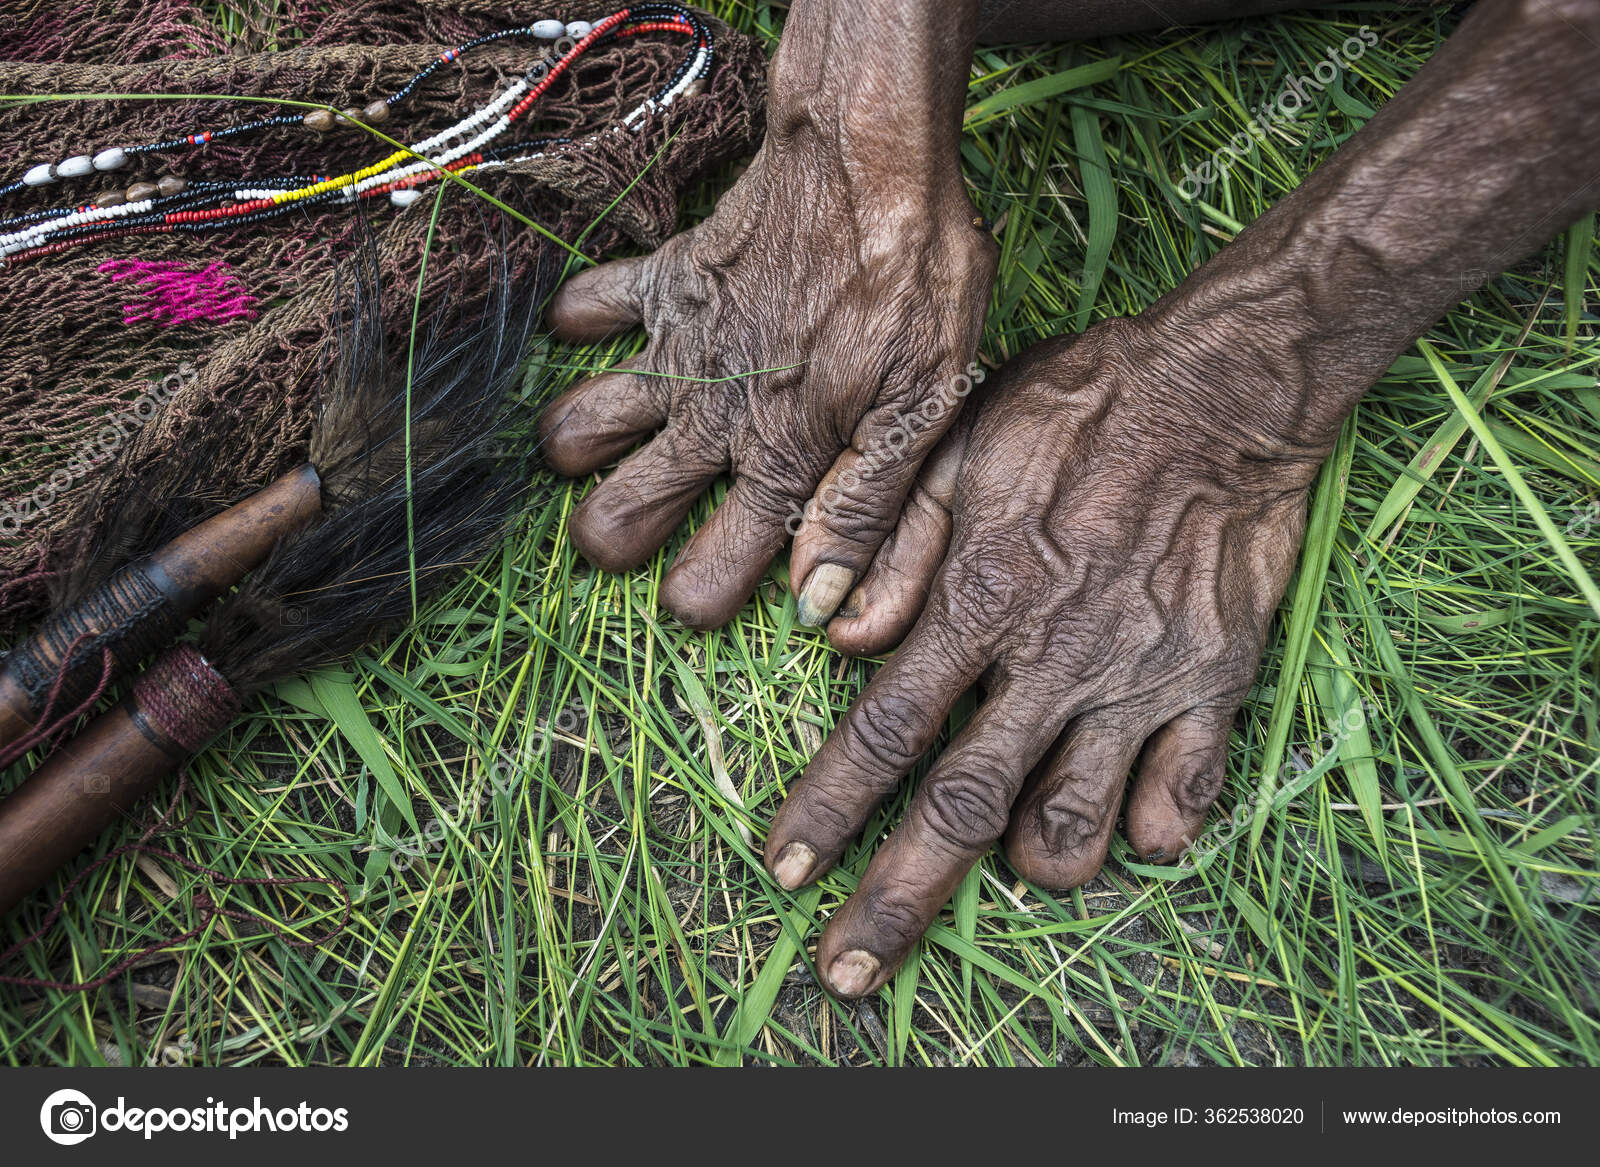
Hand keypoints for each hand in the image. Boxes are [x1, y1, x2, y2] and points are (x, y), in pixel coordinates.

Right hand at [539, 1, 993, 629]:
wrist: (872, 162)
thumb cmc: (917, 285)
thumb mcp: (921, 410)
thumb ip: (864, 510)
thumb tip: (817, 605)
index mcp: (779, 460)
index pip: (704, 575)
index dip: (698, 601)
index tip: (704, 594)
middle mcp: (710, 418)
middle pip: (614, 515)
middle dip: (611, 540)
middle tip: (636, 528)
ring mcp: (676, 349)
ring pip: (576, 427)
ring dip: (582, 448)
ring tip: (617, 444)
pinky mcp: (663, 283)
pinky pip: (586, 308)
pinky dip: (582, 324)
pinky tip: (610, 334)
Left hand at [763, 312, 1330, 996]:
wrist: (1224, 389)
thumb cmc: (1078, 407)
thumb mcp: (959, 442)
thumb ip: (890, 542)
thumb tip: (830, 633)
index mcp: (980, 599)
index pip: (886, 728)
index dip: (827, 807)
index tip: (783, 872)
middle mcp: (1055, 659)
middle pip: (964, 808)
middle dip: (897, 901)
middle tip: (848, 975)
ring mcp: (1140, 681)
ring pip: (1077, 828)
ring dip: (1034, 866)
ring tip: (1011, 864)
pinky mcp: (1215, 685)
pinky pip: (1183, 801)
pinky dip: (1147, 833)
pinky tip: (1124, 823)